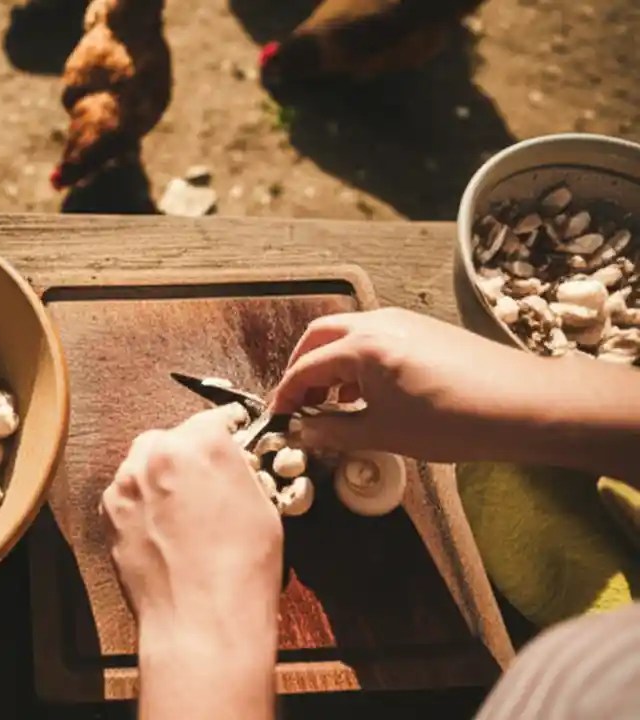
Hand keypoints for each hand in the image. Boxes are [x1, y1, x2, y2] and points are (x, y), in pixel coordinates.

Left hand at [102, 408, 280, 719]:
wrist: (199, 621)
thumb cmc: (240, 571)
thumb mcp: (263, 507)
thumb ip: (239, 471)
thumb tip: (233, 462)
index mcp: (203, 444)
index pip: (213, 419)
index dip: (225, 431)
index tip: (229, 436)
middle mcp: (158, 454)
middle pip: (171, 439)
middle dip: (186, 455)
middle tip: (204, 483)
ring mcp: (128, 483)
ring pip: (142, 465)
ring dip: (160, 478)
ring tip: (182, 512)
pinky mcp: (110, 512)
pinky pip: (126, 494)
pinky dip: (141, 503)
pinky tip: (162, 530)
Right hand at [270, 307, 563, 461]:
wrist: (523, 404)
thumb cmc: (451, 421)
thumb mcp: (384, 433)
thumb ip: (334, 431)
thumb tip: (303, 432)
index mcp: (360, 347)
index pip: (305, 367)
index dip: (285, 394)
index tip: (277, 418)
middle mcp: (376, 323)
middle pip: (319, 337)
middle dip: (302, 368)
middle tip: (299, 403)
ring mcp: (402, 322)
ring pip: (347, 334)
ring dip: (330, 363)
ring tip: (333, 404)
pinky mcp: (423, 329)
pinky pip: (374, 337)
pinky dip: (357, 360)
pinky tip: (368, 393)